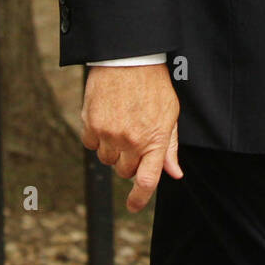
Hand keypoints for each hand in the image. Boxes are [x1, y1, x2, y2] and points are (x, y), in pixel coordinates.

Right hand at [81, 64, 181, 211]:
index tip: (134, 206)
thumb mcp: (170, 113)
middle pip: (124, 171)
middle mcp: (131, 141)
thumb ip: (169, 146)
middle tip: (134, 138)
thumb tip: (175, 174)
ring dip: (112, 149)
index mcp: (154, 140)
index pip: (146, 182)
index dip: (139, 199)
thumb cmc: (154, 85)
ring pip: (106, 159)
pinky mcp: (91, 124)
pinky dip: (96, 137)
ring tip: (121, 122)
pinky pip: (90, 144)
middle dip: (129, 161)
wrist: (128, 58)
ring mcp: (109, 134)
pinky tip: (106, 117)